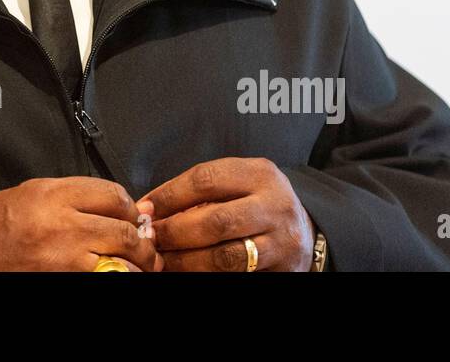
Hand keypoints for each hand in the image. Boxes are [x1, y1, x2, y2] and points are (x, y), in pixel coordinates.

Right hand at [0, 176, 163, 270]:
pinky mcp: (64, 279)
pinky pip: (104, 277)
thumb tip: (109, 203)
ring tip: (139, 263)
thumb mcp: (30, 192)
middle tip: (143, 242)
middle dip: (139, 237)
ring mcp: (65, 257)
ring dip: (135, 262)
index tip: (130, 212)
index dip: (128, 205)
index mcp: (53, 195)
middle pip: (122, 228)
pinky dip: (115, 275)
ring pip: (121, 258)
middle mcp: (63, 224)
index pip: (112, 194)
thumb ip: (71, 194)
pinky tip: (116, 273)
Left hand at [137, 157, 314, 270]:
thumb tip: (149, 207)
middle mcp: (274, 205)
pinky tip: (187, 270)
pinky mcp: (281, 269)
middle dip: (175, 232)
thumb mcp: (239, 182)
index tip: (145, 209)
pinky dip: (206, 275)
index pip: (206, 179)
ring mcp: (281, 241)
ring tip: (164, 260)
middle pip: (214, 220)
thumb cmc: (258, 202)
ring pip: (225, 256)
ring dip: (186, 261)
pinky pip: (236, 276)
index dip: (169, 195)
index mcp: (259, 173)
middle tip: (151, 239)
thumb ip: (201, 190)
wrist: (304, 229)